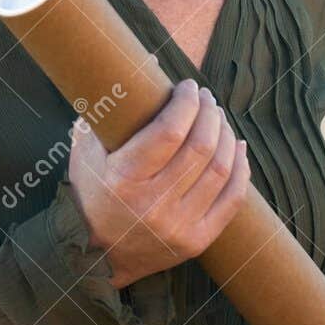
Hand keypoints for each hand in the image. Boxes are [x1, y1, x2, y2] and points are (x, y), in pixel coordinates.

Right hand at [66, 78, 249, 289]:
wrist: (93, 258)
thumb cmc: (90, 194)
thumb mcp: (84, 151)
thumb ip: (107, 111)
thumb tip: (146, 66)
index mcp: (124, 179)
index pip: (170, 131)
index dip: (186, 103)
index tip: (188, 87)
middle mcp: (154, 205)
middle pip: (201, 147)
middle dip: (209, 113)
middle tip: (206, 97)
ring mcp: (178, 227)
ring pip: (220, 169)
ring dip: (226, 134)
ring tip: (218, 117)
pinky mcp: (196, 242)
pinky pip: (232, 199)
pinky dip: (241, 168)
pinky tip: (238, 147)